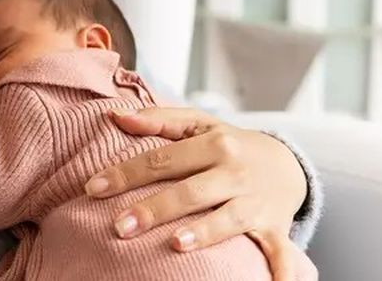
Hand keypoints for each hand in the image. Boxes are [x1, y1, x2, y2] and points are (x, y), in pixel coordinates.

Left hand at [85, 107, 307, 280]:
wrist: (287, 165)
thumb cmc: (230, 145)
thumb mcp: (199, 125)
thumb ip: (158, 121)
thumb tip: (116, 116)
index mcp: (213, 144)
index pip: (162, 159)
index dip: (127, 173)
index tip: (94, 188)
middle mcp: (234, 172)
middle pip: (190, 192)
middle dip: (154, 209)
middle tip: (119, 226)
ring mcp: (255, 202)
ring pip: (228, 219)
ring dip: (204, 232)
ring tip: (175, 244)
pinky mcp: (275, 228)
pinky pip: (280, 252)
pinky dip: (281, 271)